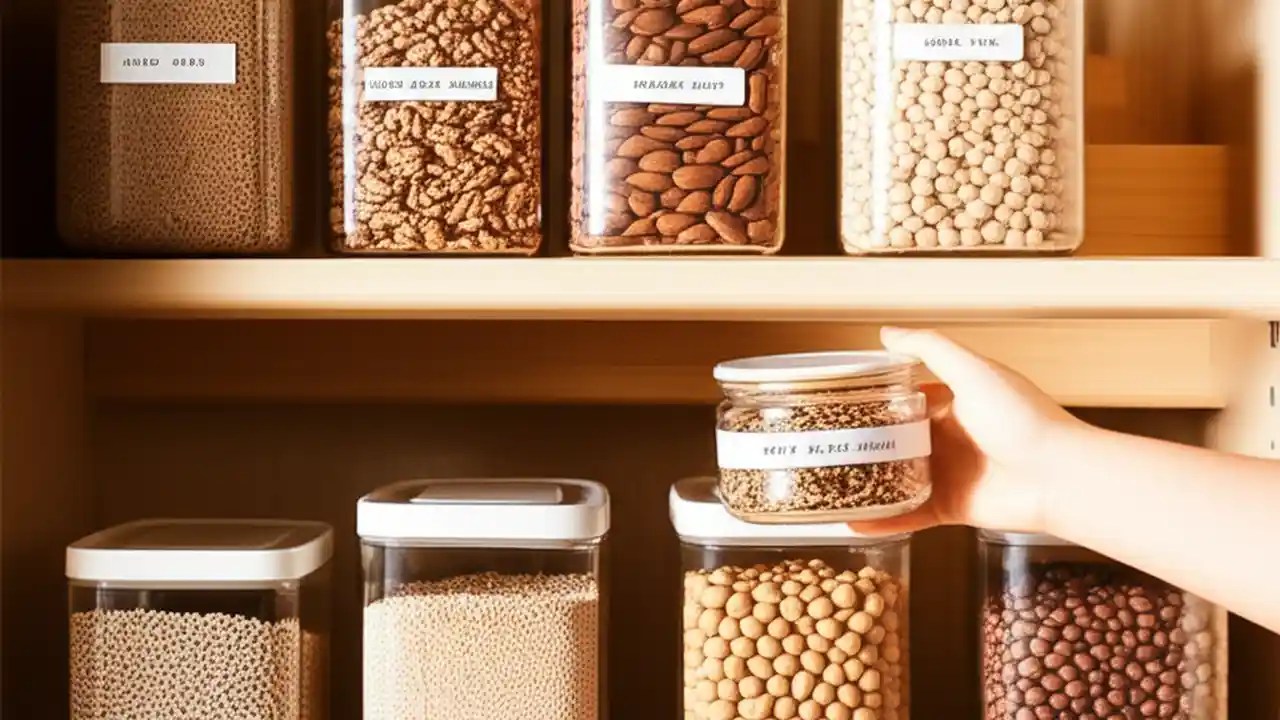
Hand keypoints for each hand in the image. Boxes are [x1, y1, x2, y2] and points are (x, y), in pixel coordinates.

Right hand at [849, 327, 1090, 535]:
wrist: (1059, 475)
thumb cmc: (1022, 417)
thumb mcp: (973, 370)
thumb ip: (930, 348)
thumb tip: (886, 334)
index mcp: (954, 403)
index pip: (906, 398)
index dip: (874, 399)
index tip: (838, 400)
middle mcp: (948, 438)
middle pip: (896, 439)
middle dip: (864, 442)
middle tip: (822, 443)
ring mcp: (947, 475)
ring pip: (896, 477)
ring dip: (866, 481)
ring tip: (826, 481)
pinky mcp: (949, 507)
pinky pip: (907, 514)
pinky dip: (881, 520)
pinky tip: (851, 520)